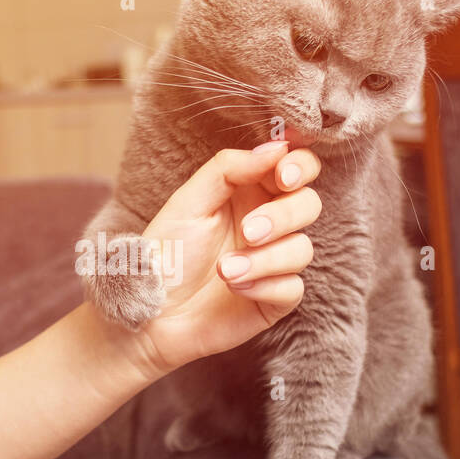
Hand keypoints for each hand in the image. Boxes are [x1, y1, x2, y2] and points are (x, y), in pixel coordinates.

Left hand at [136, 140, 321, 373]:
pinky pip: (293, 287)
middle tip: (248, 232)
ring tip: (225, 270)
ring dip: (265, 259)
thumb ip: (230, 168)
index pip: (297, 167)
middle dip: (283, 216)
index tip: (284, 177)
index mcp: (249, 192)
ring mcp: (274, 262)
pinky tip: (234, 288)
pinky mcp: (275, 298)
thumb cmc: (166, 253)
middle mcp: (268, 224)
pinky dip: (264, 285)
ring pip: (302, 249)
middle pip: (309, 204)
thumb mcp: (189, 201)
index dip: (301, 166)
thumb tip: (277, 147)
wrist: (151, 311)